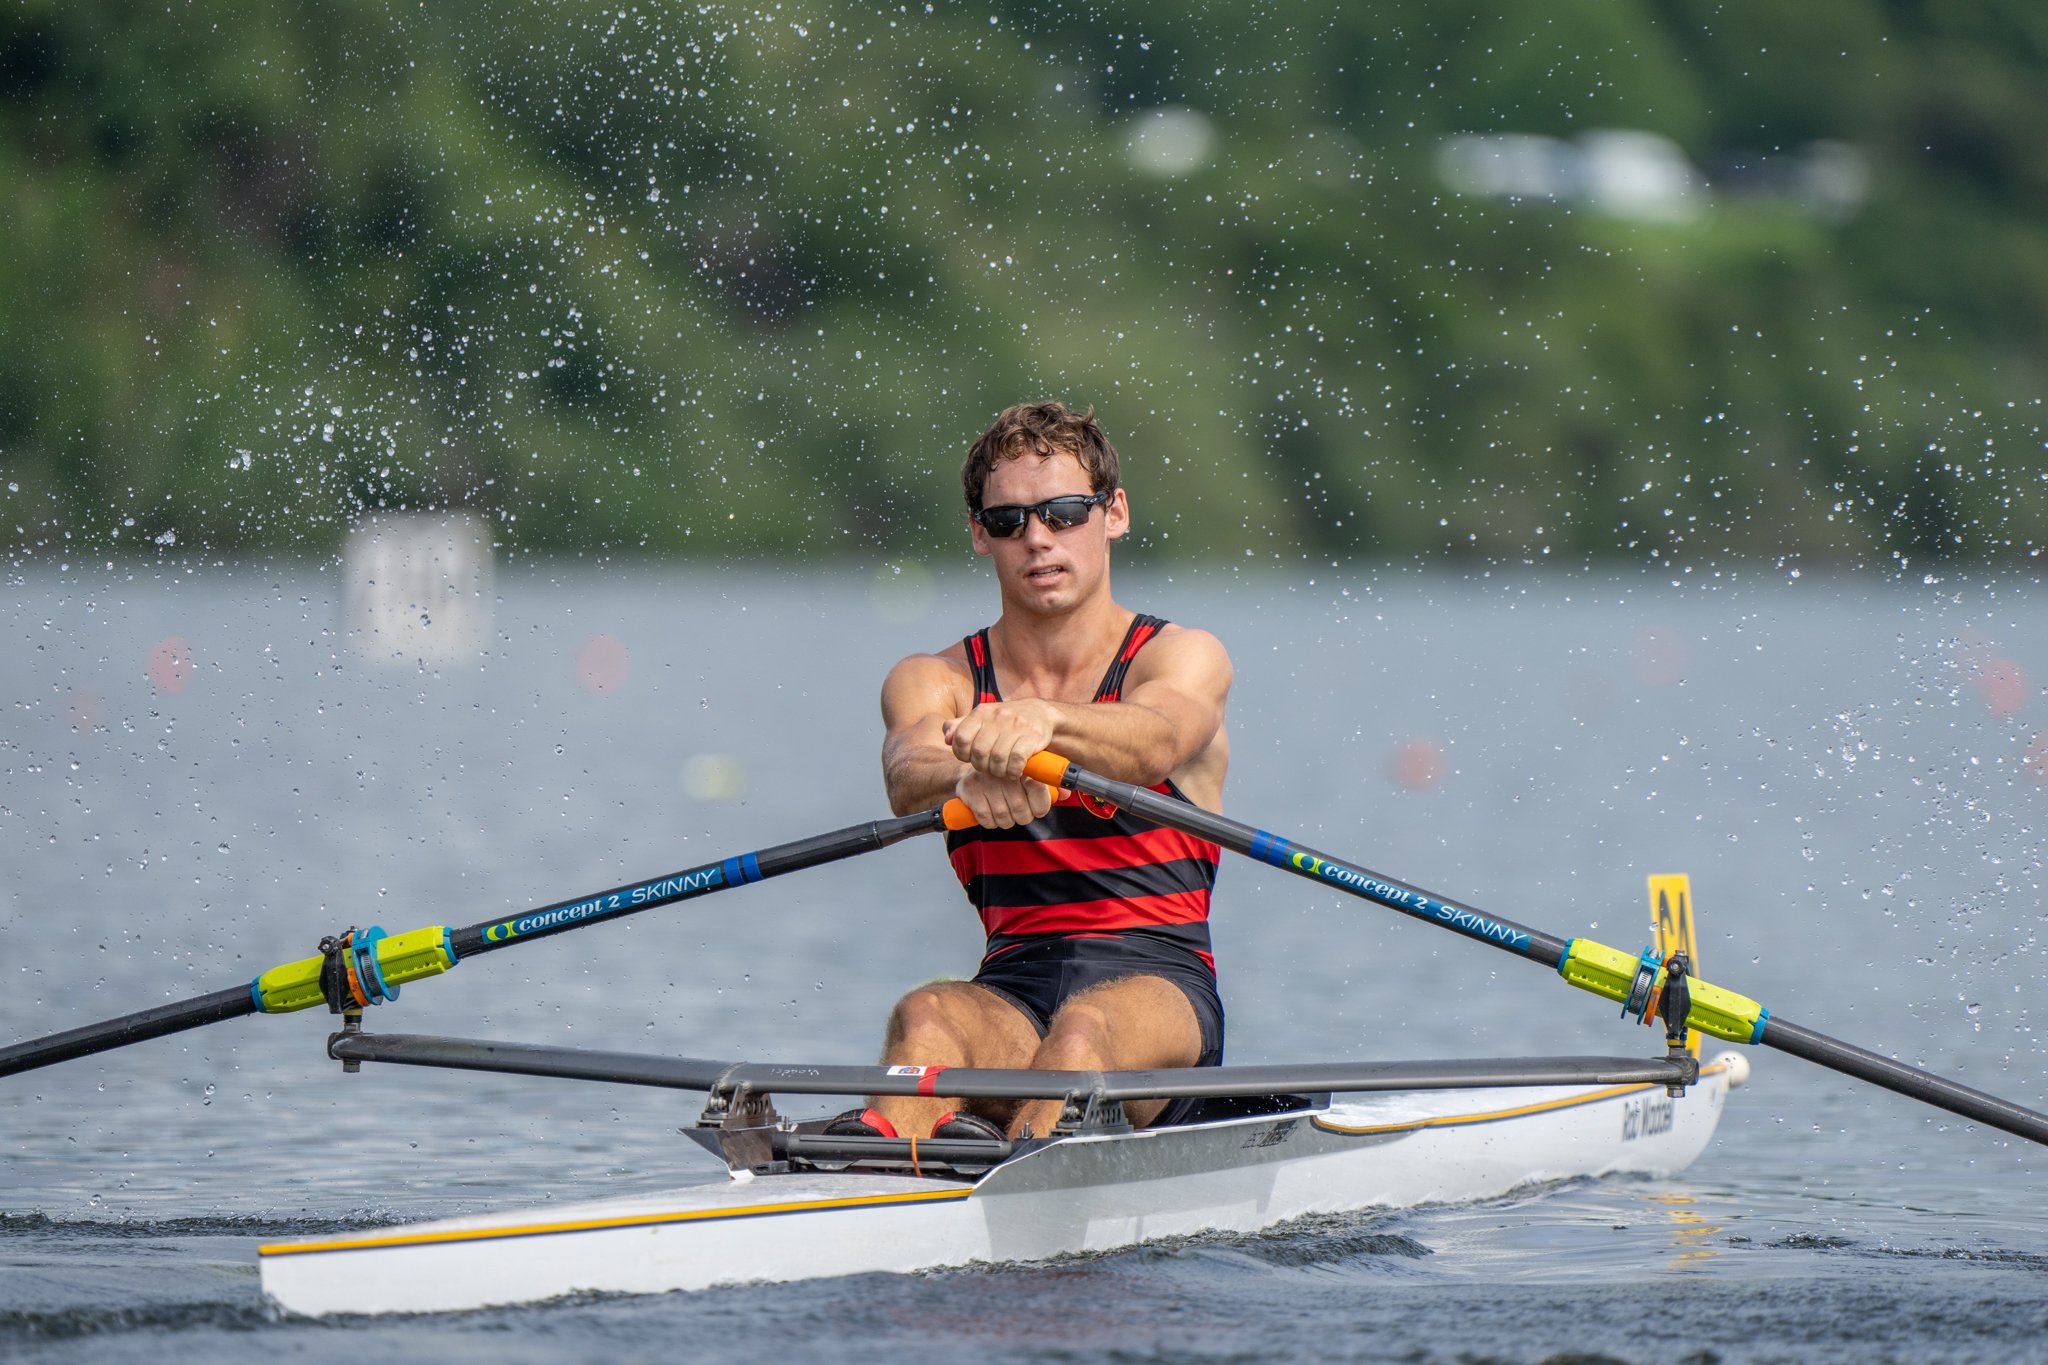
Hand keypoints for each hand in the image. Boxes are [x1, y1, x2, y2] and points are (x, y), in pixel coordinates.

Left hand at [942, 699, 1056, 780]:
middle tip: (989, 768)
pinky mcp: (1032, 736)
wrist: (1041, 714)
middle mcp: (998, 716)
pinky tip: (1014, 771)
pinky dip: (1013, 770)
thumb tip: (946, 738)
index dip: (962, 754)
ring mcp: (1016, 725)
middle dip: (982, 766)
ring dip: (998, 771)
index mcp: (981, 712)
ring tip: (1002, 771)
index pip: (961, 738)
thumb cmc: (1006, 721)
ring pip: (997, 758)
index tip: (971, 759)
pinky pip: (1016, 760)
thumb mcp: (982, 719)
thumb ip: (960, 727)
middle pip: (979, 752)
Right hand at [952, 767, 1054, 828]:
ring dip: (1006, 821)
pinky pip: (987, 819)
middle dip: (1023, 817)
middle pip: (1021, 810)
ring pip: (1004, 818)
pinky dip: (991, 822)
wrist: (972, 770)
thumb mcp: (1029, 775)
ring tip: (1005, 813)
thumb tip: (1066, 794)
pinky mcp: (970, 791)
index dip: (1040, 807)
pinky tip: (991, 815)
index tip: (1036, 809)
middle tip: (1020, 814)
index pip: (1038, 792)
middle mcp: (1004, 772)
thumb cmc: (1007, 777)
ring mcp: (985, 781)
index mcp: (1021, 765)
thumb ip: (1050, 785)